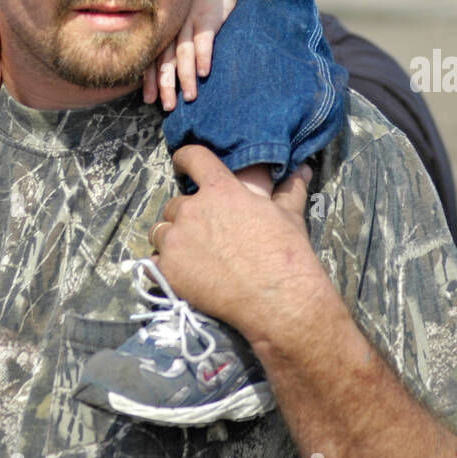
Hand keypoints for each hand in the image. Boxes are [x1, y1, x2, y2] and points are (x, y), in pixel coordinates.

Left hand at [142, 0, 237, 109]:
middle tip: (168, 107)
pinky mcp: (208, 18)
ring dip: (185, 76)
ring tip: (189, 96)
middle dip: (166, 85)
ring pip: (185, 54)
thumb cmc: (194, 2)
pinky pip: (204, 39)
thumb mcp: (177, 19)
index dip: (149, 80)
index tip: (149, 100)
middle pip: (166, 61)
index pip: (153, 58)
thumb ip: (170, 40)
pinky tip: (204, 72)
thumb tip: (164, 69)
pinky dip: (203, 55)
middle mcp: (173, 29)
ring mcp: (190, 23)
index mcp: (164, 31)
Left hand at [150, 145, 319, 342]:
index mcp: (221, 189)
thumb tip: (303, 168)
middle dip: (185, 215)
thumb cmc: (286, 253)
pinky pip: (152, 263)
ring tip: (190, 255)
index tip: (181, 165)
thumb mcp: (289, 215)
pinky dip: (163, 267)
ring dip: (171, 240)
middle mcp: (193, 210)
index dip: (184, 159)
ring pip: (160, 231)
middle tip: (203, 233)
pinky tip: (180, 275)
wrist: (279, 300)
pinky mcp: (169, 271)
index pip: (193, 157)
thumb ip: (290, 189)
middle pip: (174, 204)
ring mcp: (177, 240)